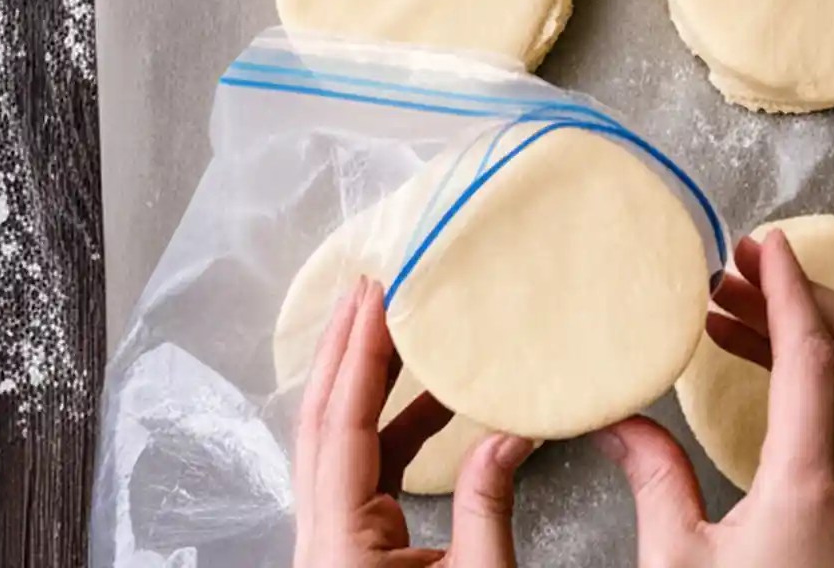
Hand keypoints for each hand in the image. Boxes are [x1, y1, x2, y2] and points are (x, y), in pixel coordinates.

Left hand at [293, 277, 534, 567]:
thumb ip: (487, 504)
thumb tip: (512, 432)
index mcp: (340, 542)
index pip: (344, 427)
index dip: (362, 355)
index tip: (378, 297)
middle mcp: (321, 535)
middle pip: (322, 424)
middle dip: (345, 350)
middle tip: (368, 290)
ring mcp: (331, 538)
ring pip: (337, 443)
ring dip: (366, 383)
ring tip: (398, 329)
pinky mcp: (352, 544)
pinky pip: (362, 468)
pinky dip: (392, 426)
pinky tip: (431, 401)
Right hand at [592, 231, 833, 567]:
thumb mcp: (679, 560)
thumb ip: (650, 477)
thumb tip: (612, 421)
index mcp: (816, 483)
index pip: (813, 353)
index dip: (788, 287)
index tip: (762, 244)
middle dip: (803, 294)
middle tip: (742, 268)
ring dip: (812, 330)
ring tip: (737, 312)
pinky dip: (824, 373)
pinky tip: (768, 369)